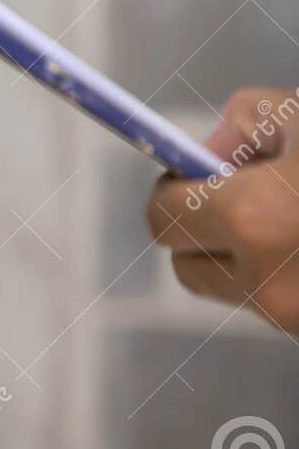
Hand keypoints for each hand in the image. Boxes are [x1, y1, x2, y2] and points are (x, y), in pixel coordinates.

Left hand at [146, 88, 298, 333]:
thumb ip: (241, 126)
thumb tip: (205, 156)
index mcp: (254, 221)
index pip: (162, 219)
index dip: (171, 191)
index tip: (191, 174)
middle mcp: (269, 286)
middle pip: (186, 265)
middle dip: (202, 229)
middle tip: (243, 195)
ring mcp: (297, 322)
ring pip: (233, 289)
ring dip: (244, 257)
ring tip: (287, 217)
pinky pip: (279, 304)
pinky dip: (285, 276)